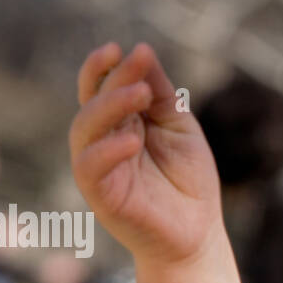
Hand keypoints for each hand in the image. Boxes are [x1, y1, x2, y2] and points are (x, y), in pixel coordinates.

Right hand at [69, 42, 223, 265]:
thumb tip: (143, 50)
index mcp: (120, 123)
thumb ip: (161, 94)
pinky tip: (132, 140)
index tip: (121, 48)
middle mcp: (103, 142)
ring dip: (109, 106)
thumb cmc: (189, 182)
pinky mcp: (101, 196)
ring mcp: (99, 169)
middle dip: (112, 80)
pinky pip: (91, 168)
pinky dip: (108, 151)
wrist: (197, 234)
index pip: (101, 87)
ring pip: (85, 130)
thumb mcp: (179, 127)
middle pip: (93, 102)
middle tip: (137, 68)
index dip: (105, 66)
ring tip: (139, 94)